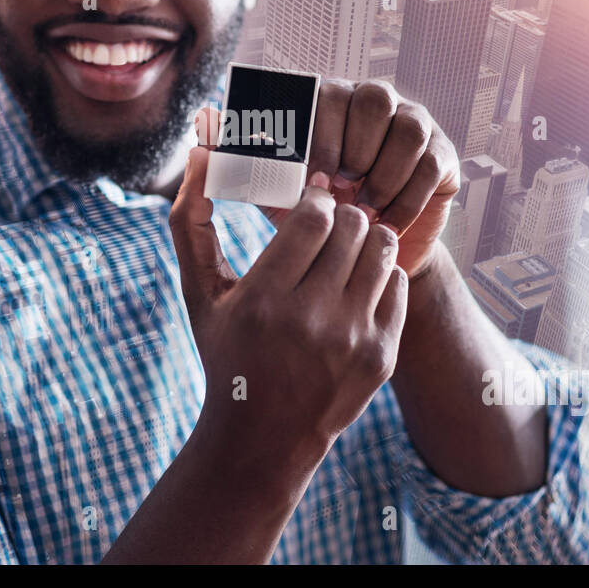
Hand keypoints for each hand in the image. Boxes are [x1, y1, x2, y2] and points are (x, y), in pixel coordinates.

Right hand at [168, 140, 409, 470]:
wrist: (265, 435)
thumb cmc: (227, 352)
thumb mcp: (200, 293)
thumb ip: (190, 221)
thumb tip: (198, 152)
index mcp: (262, 301)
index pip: (313, 217)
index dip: (316, 201)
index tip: (310, 204)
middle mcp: (310, 321)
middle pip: (351, 228)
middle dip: (342, 216)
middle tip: (331, 223)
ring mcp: (351, 340)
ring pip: (381, 250)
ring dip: (365, 239)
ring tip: (346, 247)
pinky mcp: (382, 355)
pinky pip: (398, 284)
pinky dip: (380, 274)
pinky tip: (357, 284)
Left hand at [201, 80, 460, 277]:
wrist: (361, 271)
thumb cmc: (308, 231)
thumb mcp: (270, 198)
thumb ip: (239, 166)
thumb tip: (201, 132)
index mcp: (324, 106)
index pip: (322, 91)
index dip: (315, 129)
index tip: (304, 173)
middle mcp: (368, 106)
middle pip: (370, 96)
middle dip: (351, 145)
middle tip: (335, 190)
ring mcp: (409, 125)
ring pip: (406, 123)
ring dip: (383, 170)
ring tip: (362, 210)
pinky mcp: (440, 155)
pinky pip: (431, 159)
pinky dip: (408, 195)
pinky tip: (386, 225)